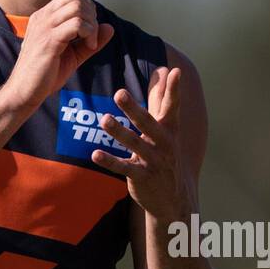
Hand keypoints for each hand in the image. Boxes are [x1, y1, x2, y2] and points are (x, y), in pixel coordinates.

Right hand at [3, 0, 114, 111]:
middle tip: (92, 36)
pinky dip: (89, 33)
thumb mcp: (72, 55)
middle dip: (91, 13)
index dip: (87, 9)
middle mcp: (42, 17)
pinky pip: (76, 24)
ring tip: (90, 42)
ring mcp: (44, 27)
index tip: (89, 31)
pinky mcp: (49, 40)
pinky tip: (89, 46)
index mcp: (44, 17)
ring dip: (91, 23)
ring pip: (77, 6)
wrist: (24, 92)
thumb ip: (89, 40)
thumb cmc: (44, 75)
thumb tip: (109, 27)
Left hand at [91, 66, 186, 219]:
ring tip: (104, 119)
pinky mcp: (142, 177)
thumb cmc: (165, 154)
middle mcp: (163, 143)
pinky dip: (110, 161)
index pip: (172, 106)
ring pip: (135, 144)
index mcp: (169, 129)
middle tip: (119, 93)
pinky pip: (124, 168)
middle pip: (148, 123)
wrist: (174, 198)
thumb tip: (166, 70)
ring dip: (119, 132)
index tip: (175, 72)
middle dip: (134, 109)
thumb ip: (162, 99)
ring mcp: (153, 161)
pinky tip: (95, 154)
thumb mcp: (166, 128)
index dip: (174, 90)